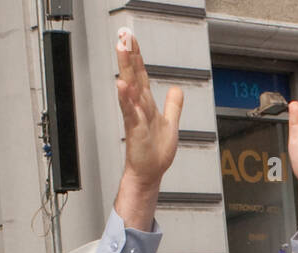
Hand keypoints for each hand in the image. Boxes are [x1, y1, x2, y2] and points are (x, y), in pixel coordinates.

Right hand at [114, 30, 181, 225]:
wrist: (150, 172)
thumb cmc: (156, 151)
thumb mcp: (170, 123)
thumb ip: (173, 106)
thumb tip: (176, 89)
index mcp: (146, 104)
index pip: (141, 75)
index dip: (138, 57)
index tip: (131, 38)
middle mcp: (139, 107)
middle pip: (133, 75)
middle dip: (129, 55)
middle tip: (123, 35)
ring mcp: (136, 117)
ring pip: (130, 88)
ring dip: (126, 68)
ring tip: (121, 49)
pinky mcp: (135, 129)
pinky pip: (130, 111)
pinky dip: (126, 98)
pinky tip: (122, 85)